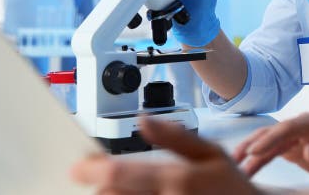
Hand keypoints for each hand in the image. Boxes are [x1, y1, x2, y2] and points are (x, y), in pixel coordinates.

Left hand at [71, 117, 260, 194]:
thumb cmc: (230, 184)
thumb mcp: (212, 151)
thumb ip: (176, 136)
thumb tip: (144, 120)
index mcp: (178, 179)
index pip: (119, 175)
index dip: (92, 170)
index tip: (78, 167)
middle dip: (100, 187)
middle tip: (96, 179)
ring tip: (112, 190)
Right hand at [233, 111, 308, 184]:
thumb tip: (307, 150)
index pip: (290, 127)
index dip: (271, 138)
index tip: (256, 151)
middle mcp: (304, 126)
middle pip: (274, 132)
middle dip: (255, 144)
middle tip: (236, 159)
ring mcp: (298, 137)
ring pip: (269, 142)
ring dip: (252, 153)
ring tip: (234, 164)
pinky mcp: (294, 149)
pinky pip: (272, 153)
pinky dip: (259, 160)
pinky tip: (246, 168)